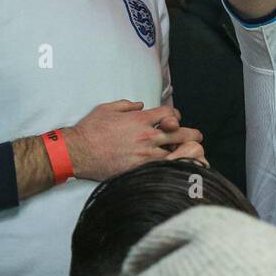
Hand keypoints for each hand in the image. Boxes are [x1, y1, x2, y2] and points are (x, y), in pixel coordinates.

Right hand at [64, 100, 203, 179]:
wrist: (78, 152)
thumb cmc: (90, 129)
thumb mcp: (108, 108)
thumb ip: (127, 105)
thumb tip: (141, 105)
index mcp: (140, 120)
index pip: (170, 113)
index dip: (175, 115)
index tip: (175, 120)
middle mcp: (146, 136)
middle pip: (179, 134)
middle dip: (191, 135)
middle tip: (198, 138)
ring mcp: (144, 155)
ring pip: (175, 154)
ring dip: (184, 153)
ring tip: (192, 155)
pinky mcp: (139, 169)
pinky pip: (163, 169)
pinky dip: (171, 167)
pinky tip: (177, 168)